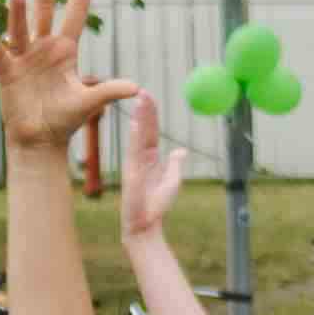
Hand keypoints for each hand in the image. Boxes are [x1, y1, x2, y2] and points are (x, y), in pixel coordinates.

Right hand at [0, 0, 127, 151]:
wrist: (40, 138)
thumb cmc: (65, 118)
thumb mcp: (90, 103)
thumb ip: (109, 91)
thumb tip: (137, 87)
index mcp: (66, 49)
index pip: (75, 11)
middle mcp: (44, 46)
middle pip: (44, 5)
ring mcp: (23, 56)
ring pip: (21, 26)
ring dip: (18, 11)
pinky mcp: (7, 72)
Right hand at [118, 96, 189, 242]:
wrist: (145, 224)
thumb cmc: (157, 204)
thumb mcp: (172, 180)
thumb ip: (174, 163)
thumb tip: (181, 150)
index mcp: (149, 158)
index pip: (150, 131)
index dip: (150, 114)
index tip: (149, 97)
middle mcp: (139, 157)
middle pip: (143, 129)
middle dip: (144, 110)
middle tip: (143, 90)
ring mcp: (135, 164)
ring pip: (138, 135)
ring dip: (139, 117)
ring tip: (140, 99)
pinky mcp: (133, 173)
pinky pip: (134, 151)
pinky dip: (136, 136)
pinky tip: (138, 122)